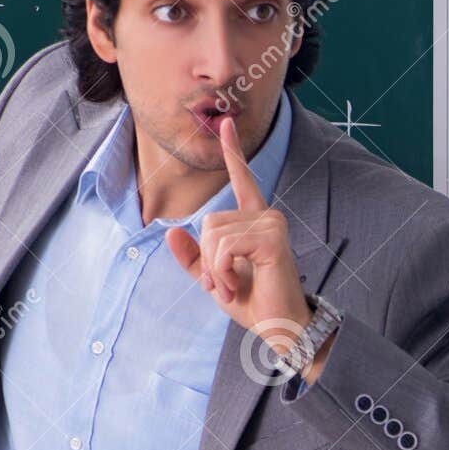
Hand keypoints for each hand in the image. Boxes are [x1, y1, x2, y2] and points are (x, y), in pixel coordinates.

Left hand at [164, 112, 312, 359]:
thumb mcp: (213, 278)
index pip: (242, 179)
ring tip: (230, 286)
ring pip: (214, 235)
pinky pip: (225, 248)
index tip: (227, 123)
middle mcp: (266, 216)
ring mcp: (272, 225)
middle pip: (209, 221)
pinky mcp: (272, 240)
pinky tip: (235, 285)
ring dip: (214, 269)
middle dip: (206, 258)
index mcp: (253, 220)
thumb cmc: (252, 302)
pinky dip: (221, 271)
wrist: (278, 327)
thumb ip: (193, 257)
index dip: (232, 151)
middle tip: (221, 283)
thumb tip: (170, 230)